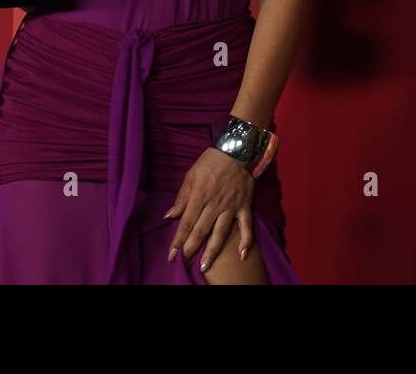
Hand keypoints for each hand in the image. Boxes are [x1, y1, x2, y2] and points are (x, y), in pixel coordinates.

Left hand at [163, 147, 255, 272]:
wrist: (238, 150)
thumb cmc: (211, 161)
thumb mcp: (191, 174)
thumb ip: (182, 197)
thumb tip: (169, 215)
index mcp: (199, 196)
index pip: (186, 222)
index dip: (178, 240)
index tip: (171, 255)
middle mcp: (214, 204)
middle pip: (201, 231)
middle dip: (191, 248)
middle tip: (184, 263)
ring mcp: (231, 207)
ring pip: (220, 233)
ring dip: (212, 251)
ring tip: (205, 266)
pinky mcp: (244, 206)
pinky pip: (246, 226)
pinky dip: (246, 241)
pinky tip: (242, 256)